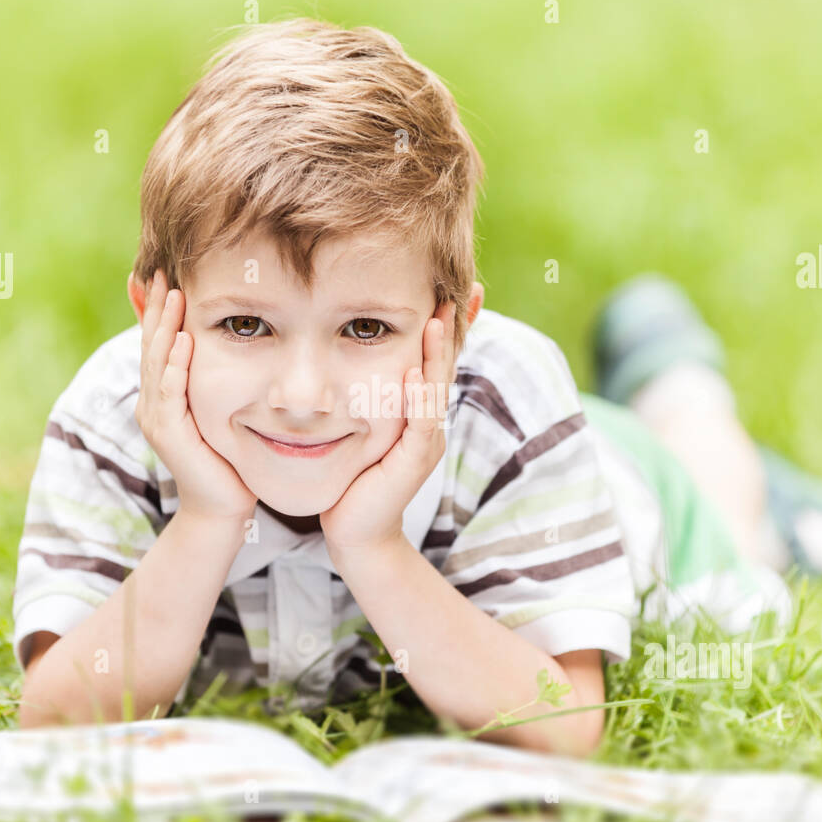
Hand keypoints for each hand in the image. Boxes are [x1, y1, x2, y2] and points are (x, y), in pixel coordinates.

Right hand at [136, 269, 257, 523]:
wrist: (223, 506)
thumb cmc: (226, 457)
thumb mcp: (217, 410)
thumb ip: (211, 381)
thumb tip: (217, 347)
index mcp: (161, 395)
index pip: (158, 344)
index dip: (158, 310)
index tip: (165, 275)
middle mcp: (152, 403)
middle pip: (152, 347)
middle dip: (157, 309)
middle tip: (163, 273)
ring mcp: (157, 419)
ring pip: (157, 365)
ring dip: (164, 329)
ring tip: (173, 297)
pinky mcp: (169, 435)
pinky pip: (170, 394)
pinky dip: (175, 367)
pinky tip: (183, 342)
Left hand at [320, 300, 456, 555]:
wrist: (355, 532)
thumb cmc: (354, 478)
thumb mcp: (363, 428)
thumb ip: (370, 397)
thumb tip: (357, 357)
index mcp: (418, 412)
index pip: (437, 361)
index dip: (451, 327)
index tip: (462, 289)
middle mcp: (429, 423)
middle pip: (446, 368)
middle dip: (457, 329)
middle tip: (467, 291)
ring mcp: (426, 443)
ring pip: (436, 390)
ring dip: (438, 355)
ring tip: (438, 320)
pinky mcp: (414, 463)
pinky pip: (419, 424)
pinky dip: (418, 397)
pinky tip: (412, 372)